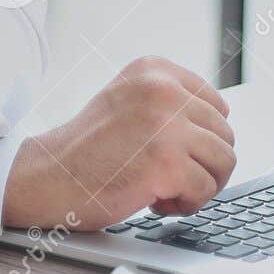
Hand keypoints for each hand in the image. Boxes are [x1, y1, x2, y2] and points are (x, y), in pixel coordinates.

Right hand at [2, 56, 235, 230]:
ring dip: (198, 184)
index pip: (217, 104)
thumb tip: (224, 123)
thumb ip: (170, 102)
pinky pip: (207, 190)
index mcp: (152, 70)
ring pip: (224, 162)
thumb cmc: (87, 150)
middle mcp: (161, 89)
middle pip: (225, 135)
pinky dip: (185, 204)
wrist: (47, 177)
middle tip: (167, 175)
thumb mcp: (128, 103)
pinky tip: (155, 200)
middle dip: (202, 163)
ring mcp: (165, 125)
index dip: (200, 137)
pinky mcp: (167, 163)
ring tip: (163, 187)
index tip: (172, 149)